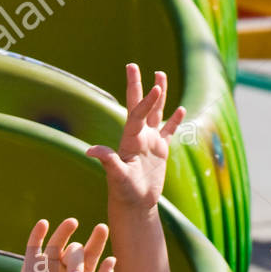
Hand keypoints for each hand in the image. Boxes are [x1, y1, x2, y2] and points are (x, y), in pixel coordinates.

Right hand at [14, 217, 114, 271]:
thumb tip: (113, 259)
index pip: (92, 252)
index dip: (97, 240)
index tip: (102, 228)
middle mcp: (65, 268)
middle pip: (75, 250)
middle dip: (76, 260)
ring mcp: (48, 266)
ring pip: (58, 243)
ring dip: (64, 231)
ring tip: (72, 222)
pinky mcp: (31, 267)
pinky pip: (34, 247)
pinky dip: (37, 234)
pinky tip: (43, 224)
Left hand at [86, 64, 184, 210]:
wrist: (134, 206)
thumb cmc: (123, 193)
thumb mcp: (116, 176)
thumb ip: (107, 160)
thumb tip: (89, 150)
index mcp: (129, 139)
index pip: (138, 115)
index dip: (146, 101)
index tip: (155, 88)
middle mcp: (139, 137)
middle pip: (140, 106)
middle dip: (137, 86)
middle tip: (132, 65)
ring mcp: (150, 143)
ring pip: (156, 113)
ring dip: (158, 96)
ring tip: (160, 75)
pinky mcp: (160, 151)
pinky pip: (169, 131)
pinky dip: (175, 120)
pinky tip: (180, 109)